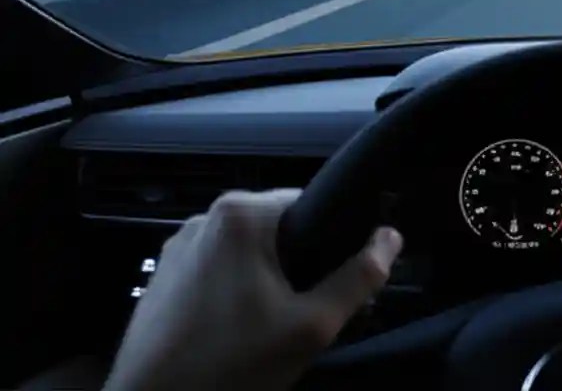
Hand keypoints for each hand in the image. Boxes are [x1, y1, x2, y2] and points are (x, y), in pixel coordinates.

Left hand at [103, 189, 402, 390]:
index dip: (331, 241)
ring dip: (267, 281)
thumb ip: (360, 277)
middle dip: (298, 266)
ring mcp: (177, 247)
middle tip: (306, 316)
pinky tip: (237, 334)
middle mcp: (203, 218)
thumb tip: (390, 237)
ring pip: (247, 253)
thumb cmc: (232, 366)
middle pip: (277, 230)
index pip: (309, 203)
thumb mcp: (312, 326)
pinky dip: (235, 294)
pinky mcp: (162, 276)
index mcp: (240, 213)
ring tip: (270, 330)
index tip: (333, 283)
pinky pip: (217, 271)